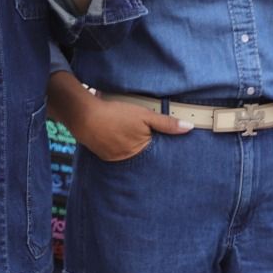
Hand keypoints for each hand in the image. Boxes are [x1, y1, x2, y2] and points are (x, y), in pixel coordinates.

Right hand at [66, 93, 191, 162]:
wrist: (83, 116)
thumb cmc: (115, 114)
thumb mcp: (144, 115)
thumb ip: (166, 123)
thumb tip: (189, 128)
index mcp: (142, 149)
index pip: (158, 149)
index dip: (159, 141)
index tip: (160, 138)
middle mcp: (129, 158)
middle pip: (143, 152)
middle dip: (143, 143)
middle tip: (136, 131)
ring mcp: (115, 158)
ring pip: (129, 153)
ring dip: (129, 145)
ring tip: (124, 133)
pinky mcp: (104, 156)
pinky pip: (116, 153)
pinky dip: (118, 145)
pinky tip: (115, 136)